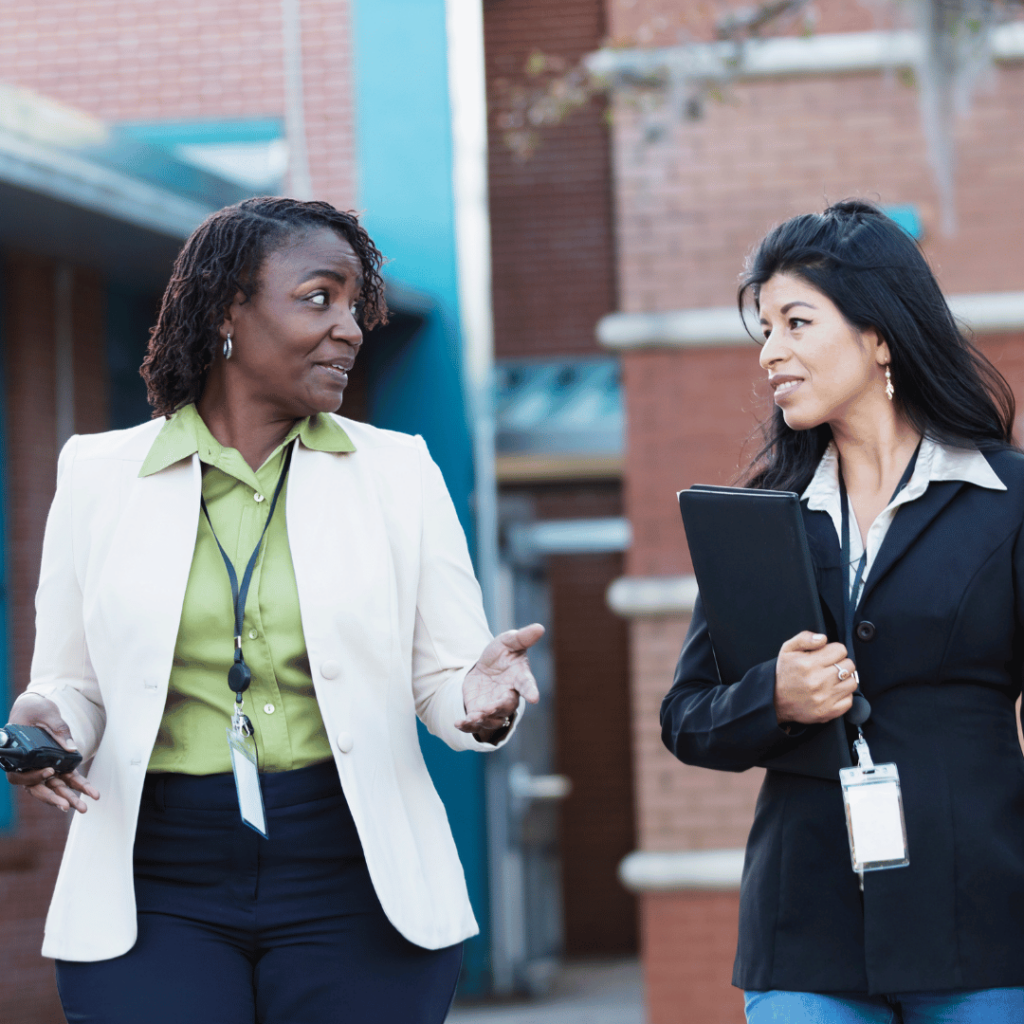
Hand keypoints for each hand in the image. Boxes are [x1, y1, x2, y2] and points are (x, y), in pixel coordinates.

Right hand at [6, 694, 99, 812]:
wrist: (35, 706)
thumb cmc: (34, 708)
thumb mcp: (45, 713)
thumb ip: (58, 729)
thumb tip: (71, 748)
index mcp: (18, 757)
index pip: (21, 776)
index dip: (33, 777)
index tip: (49, 772)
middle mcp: (29, 767)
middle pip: (39, 787)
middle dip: (54, 798)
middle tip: (66, 806)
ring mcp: (43, 768)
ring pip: (55, 787)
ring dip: (69, 797)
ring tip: (84, 808)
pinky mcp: (57, 765)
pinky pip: (68, 777)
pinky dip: (80, 785)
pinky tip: (92, 794)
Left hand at [458, 623, 543, 739]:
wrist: (484, 668)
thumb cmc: (502, 655)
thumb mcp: (508, 642)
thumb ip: (522, 637)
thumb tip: (540, 627)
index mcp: (520, 678)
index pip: (527, 685)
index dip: (531, 691)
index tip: (534, 697)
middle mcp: (509, 696)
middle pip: (507, 705)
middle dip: (499, 707)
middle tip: (490, 708)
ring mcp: (494, 707)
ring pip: (492, 719)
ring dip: (483, 719)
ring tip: (473, 717)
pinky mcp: (479, 712)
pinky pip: (475, 723)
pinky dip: (467, 725)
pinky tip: (458, 723)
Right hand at [774, 631, 857, 725]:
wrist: (775, 701)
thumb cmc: (784, 674)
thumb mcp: (787, 650)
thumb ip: (805, 638)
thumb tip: (823, 638)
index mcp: (808, 664)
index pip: (840, 650)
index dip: (834, 650)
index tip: (828, 655)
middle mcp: (818, 681)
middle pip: (849, 665)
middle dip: (841, 663)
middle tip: (830, 667)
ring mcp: (824, 698)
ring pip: (852, 682)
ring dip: (844, 680)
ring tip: (832, 680)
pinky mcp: (828, 711)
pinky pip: (849, 700)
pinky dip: (843, 696)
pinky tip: (832, 692)